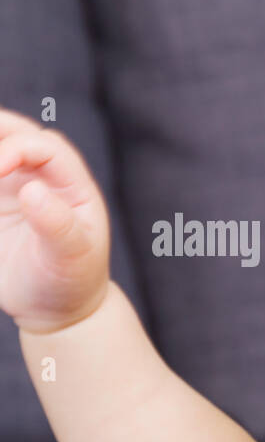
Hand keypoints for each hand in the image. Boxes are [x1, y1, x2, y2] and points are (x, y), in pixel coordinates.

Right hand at [0, 106, 110, 334]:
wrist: (55, 309)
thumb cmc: (73, 281)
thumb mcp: (72, 257)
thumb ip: (57, 224)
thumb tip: (33, 190)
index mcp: (73, 185)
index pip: (44, 147)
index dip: (16, 149)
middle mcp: (44, 176)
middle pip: (14, 132)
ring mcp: (15, 185)